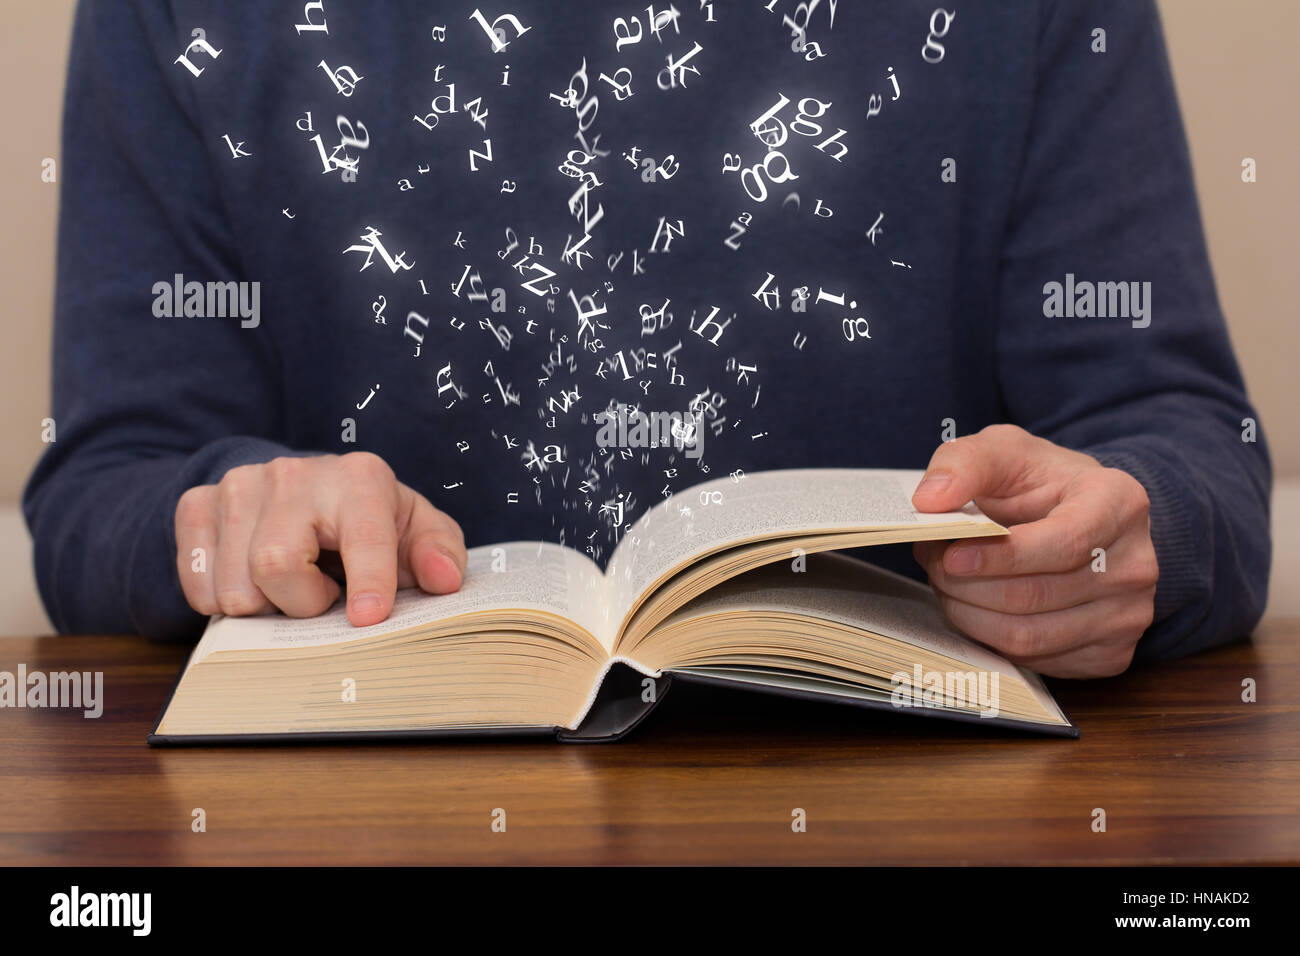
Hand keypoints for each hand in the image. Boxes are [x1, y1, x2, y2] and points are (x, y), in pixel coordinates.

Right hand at [175, 452, 466, 625]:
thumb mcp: (416, 531)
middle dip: (302, 604)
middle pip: (276, 566)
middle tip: (323, 599)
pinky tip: (252, 583)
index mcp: (360, 478)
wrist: (307, 491)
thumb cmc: (371, 520)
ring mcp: (240, 485)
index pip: (361, 535)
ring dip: (264, 607)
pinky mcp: (198, 503)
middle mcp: (295, 473)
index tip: (368, 617)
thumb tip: (444, 579)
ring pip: (233, 585)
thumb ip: (438, 553)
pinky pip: (197, 583)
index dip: (367, 580)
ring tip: (291, 587)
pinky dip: (223, 602)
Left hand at [911, 424, 1157, 677]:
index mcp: (1119, 502)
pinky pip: (1036, 661)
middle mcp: (1136, 564)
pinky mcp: (1112, 653)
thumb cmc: (1039, 482)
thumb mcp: (1003, 451)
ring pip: (1029, 636)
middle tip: (934, 565)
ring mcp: (1129, 615)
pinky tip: (976, 607)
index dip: (999, 558)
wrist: (1078, 515)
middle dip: (967, 586)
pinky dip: (990, 639)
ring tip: (947, 583)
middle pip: (1036, 596)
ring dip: (970, 615)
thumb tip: (929, 500)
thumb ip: (964, 464)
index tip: (950, 555)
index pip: (1063, 544)